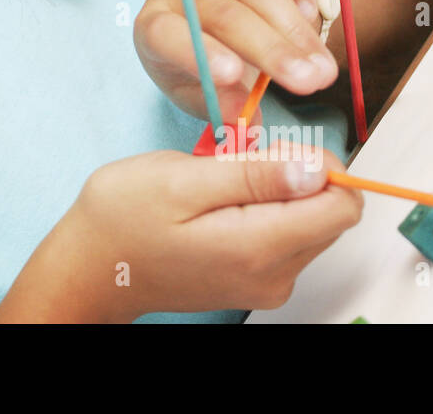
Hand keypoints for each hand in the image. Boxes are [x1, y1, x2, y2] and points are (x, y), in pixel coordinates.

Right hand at [58, 145, 361, 319]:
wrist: (91, 268)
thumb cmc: (122, 218)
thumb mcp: (181, 179)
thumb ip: (253, 174)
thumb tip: (317, 169)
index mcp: (258, 247)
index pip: (341, 205)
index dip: (319, 164)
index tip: (273, 148)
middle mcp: (273, 276)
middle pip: (330, 215)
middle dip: (297, 176)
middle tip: (237, 163)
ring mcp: (265, 284)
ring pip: (310, 225)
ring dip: (279, 192)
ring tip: (223, 183)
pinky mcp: (255, 282)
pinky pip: (286, 238)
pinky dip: (265, 211)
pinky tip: (221, 203)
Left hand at [134, 0, 338, 122]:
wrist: (217, 28)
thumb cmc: (205, 68)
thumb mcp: (204, 97)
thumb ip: (220, 106)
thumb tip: (242, 116)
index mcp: (153, 27)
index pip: (167, 34)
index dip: (200, 53)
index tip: (234, 76)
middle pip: (224, 12)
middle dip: (271, 48)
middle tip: (310, 81)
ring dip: (295, 27)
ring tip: (322, 66)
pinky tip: (311, 16)